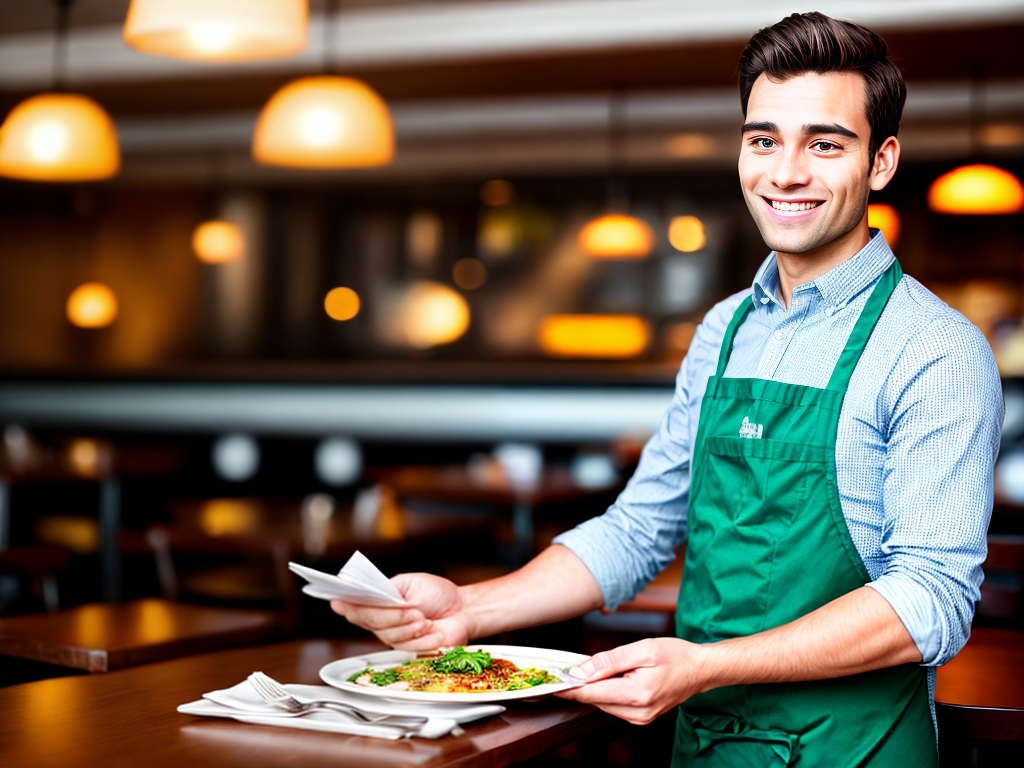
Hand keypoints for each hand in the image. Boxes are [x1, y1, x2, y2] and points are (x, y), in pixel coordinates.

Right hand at [331, 572, 473, 650]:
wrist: (462, 610)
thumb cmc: (436, 595)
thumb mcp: (411, 583)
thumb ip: (390, 590)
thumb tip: (371, 594)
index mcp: (379, 602)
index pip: (356, 605)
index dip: (346, 604)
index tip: (337, 601)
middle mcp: (382, 622)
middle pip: (372, 621)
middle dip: (394, 616)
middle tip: (414, 610)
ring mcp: (395, 638)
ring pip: (391, 636)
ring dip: (411, 627)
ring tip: (426, 619)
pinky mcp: (410, 651)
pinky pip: (410, 648)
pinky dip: (425, 639)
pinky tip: (435, 632)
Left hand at [556, 638, 708, 724]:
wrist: (700, 670)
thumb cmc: (676, 655)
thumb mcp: (641, 649)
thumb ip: (608, 661)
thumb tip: (580, 671)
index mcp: (637, 694)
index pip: (591, 693)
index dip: (568, 687)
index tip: (551, 680)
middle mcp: (637, 712)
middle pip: (594, 699)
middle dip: (581, 683)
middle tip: (572, 665)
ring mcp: (640, 718)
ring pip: (602, 703)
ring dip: (595, 687)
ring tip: (600, 668)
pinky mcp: (641, 718)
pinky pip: (614, 705)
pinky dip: (607, 692)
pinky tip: (613, 678)